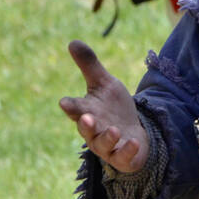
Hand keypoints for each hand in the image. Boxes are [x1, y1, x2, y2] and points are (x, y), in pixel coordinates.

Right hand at [59, 40, 149, 172]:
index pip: (75, 109)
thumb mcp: (105, 84)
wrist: (132, 134)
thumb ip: (89, 65)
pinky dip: (127, 150)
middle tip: (85, 118)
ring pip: (102, 144)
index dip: (70, 106)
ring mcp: (107, 145)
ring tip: (114, 130)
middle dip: (86, 125)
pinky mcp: (122, 157)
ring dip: (107, 137)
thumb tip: (72, 41)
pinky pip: (123, 156)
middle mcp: (94, 130)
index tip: (64, 102)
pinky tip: (134, 142)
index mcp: (87, 111)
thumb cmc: (113, 109)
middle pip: (86, 129)